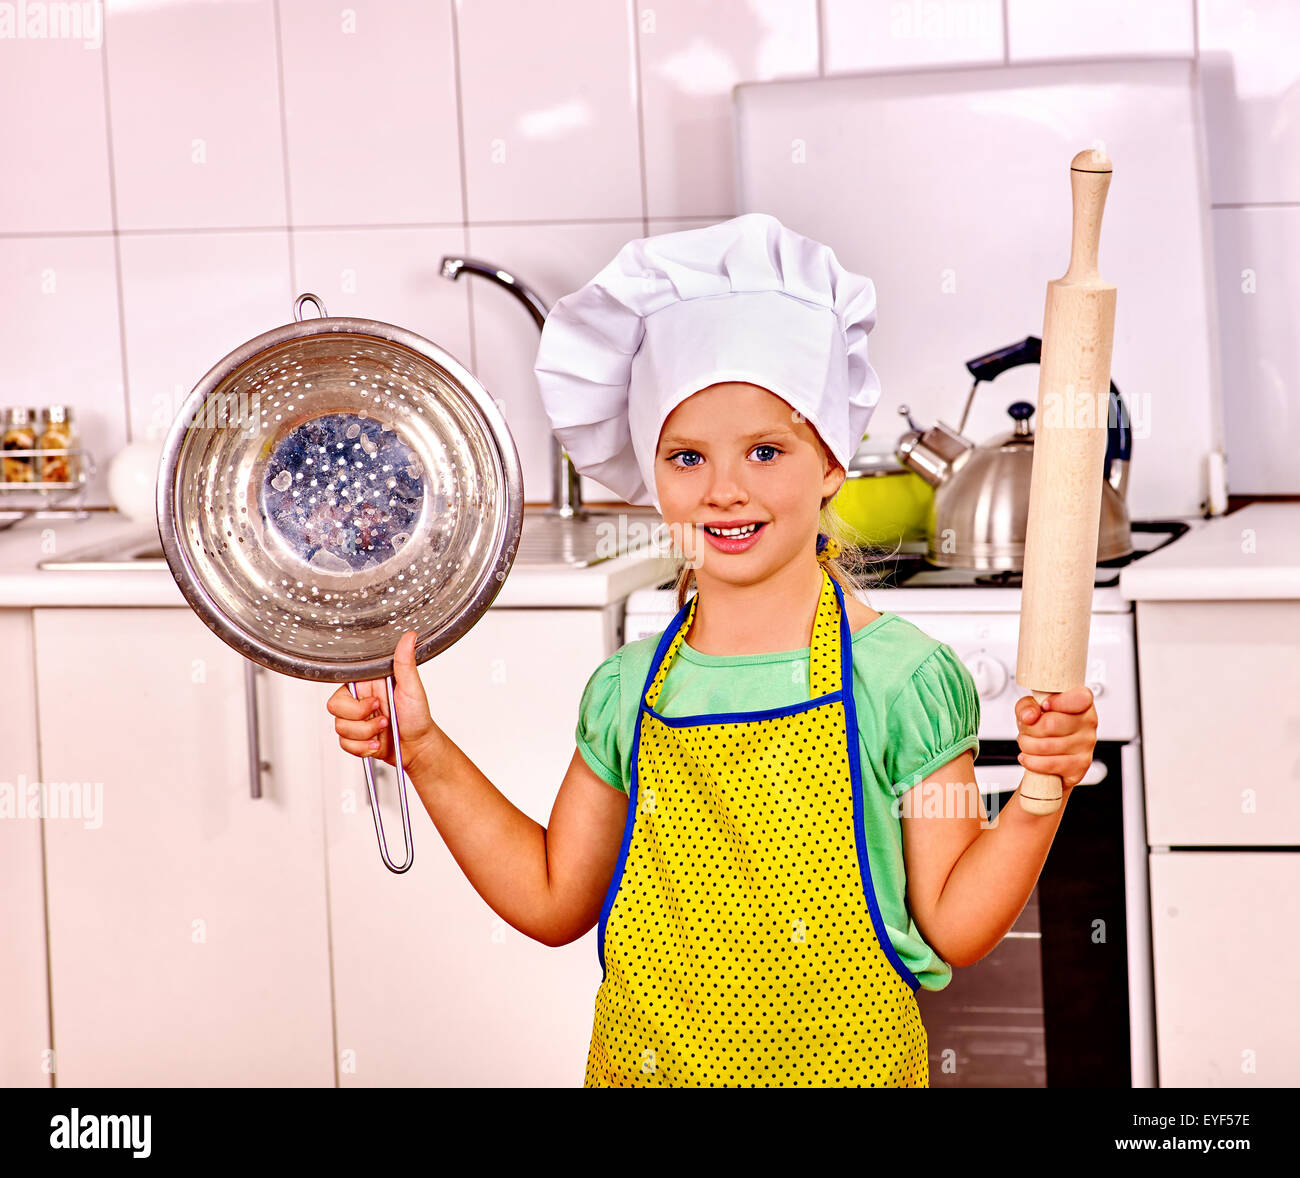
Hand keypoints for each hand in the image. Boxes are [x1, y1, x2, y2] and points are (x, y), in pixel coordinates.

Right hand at [326, 630, 441, 775]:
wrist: (418, 747)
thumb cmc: (417, 717)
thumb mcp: (413, 688)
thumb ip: (405, 663)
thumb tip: (409, 637)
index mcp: (368, 685)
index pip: (343, 684)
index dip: (357, 698)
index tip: (376, 703)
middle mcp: (359, 700)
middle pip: (335, 707)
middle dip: (361, 719)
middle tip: (384, 718)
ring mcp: (355, 720)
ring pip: (340, 727)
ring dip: (366, 734)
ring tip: (384, 730)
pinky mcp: (354, 738)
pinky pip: (344, 744)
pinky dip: (362, 748)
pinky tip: (377, 743)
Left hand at [1014, 686, 1097, 791]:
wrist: (1050, 745)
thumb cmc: (1045, 721)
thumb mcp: (1032, 706)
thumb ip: (1028, 706)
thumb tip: (1030, 716)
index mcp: (1082, 702)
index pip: (1078, 699)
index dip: (1057, 702)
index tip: (1044, 705)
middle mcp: (1088, 722)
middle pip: (1051, 724)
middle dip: (1029, 729)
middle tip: (1026, 729)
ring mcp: (1087, 744)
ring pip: (1047, 746)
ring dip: (1027, 745)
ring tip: (1026, 742)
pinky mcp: (1081, 764)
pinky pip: (1050, 764)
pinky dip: (1032, 762)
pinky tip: (1028, 757)